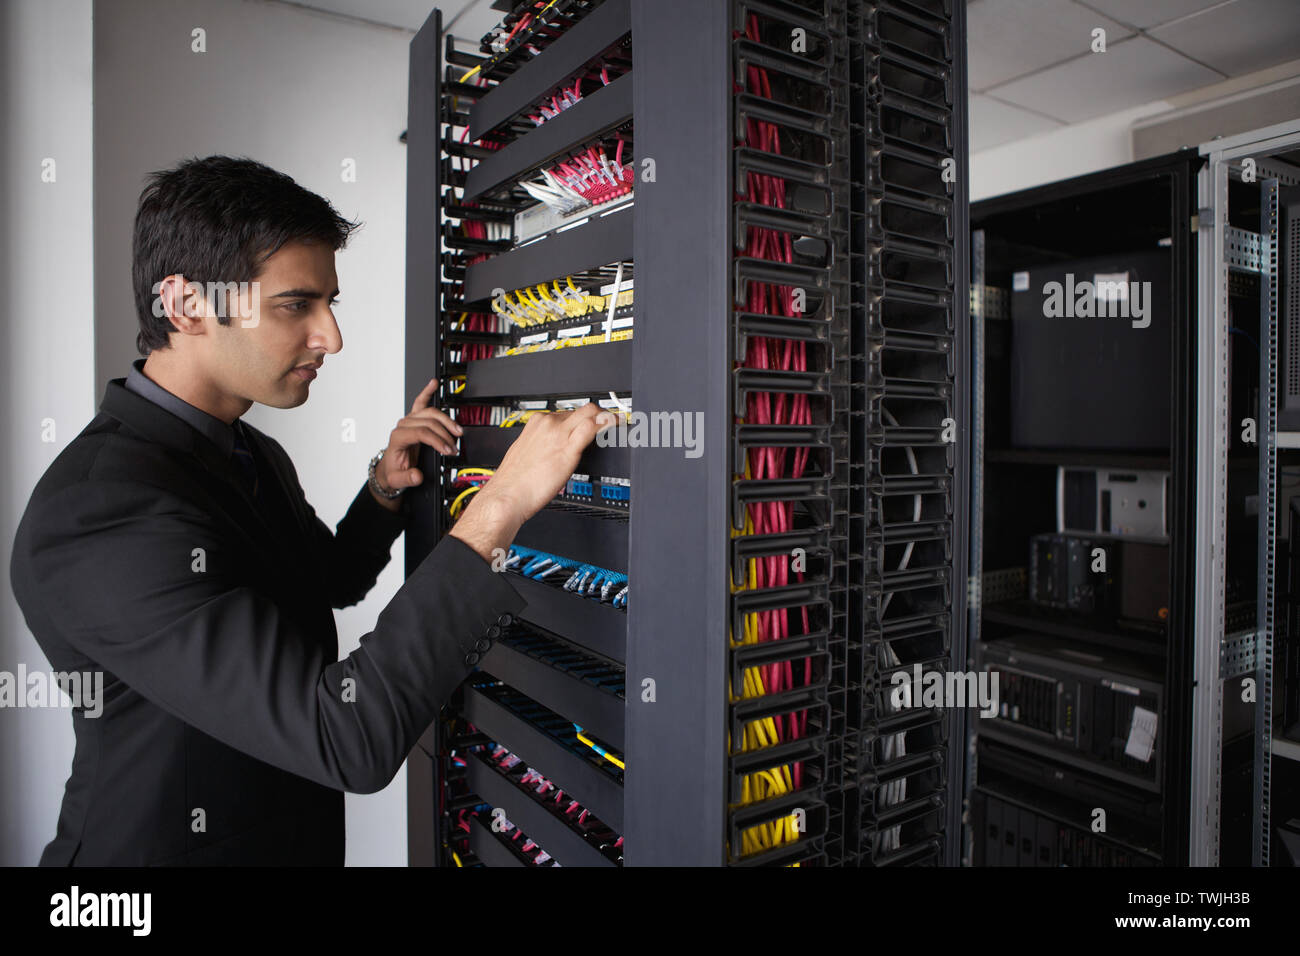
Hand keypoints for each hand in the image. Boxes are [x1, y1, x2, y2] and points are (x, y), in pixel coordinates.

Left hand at [372, 378, 461, 509]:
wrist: (391, 468)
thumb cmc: (395, 471)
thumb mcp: (398, 480)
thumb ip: (407, 478)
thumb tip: (417, 476)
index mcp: (398, 437)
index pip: (421, 433)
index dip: (437, 440)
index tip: (447, 450)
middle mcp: (403, 425)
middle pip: (429, 422)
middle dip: (445, 434)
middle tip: (454, 446)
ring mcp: (409, 420)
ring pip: (430, 413)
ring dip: (446, 420)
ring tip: (457, 431)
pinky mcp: (414, 418)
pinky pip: (420, 402)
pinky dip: (427, 392)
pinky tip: (433, 384)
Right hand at [449, 404, 614, 561]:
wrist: (508, 495)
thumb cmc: (515, 481)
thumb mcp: (527, 452)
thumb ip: (542, 444)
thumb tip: (555, 445)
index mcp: (536, 423)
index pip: (567, 412)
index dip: (583, 417)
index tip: (591, 421)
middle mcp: (548, 424)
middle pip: (582, 409)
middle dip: (599, 413)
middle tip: (610, 420)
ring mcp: (558, 434)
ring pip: (590, 413)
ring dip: (607, 417)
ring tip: (617, 423)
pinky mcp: (568, 449)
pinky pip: (592, 429)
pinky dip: (607, 425)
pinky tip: (614, 428)